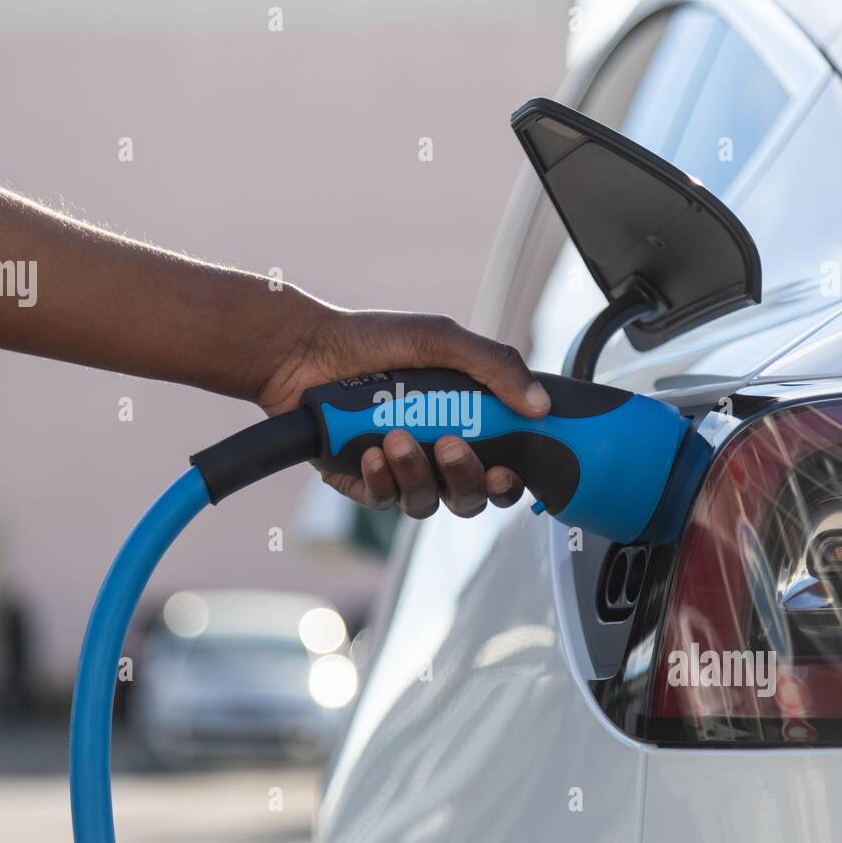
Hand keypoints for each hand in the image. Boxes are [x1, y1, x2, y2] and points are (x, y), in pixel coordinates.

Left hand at [255, 299, 549, 518]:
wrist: (302, 349)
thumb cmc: (370, 341)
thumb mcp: (442, 340)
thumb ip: (496, 367)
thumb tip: (540, 404)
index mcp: (465, 424)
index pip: (503, 469)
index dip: (510, 481)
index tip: (507, 468)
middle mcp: (436, 454)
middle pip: (470, 497)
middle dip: (465, 478)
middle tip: (449, 444)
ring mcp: (399, 472)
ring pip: (426, 503)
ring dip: (416, 473)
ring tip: (395, 437)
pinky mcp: (362, 483)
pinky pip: (383, 499)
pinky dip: (380, 478)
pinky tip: (369, 451)